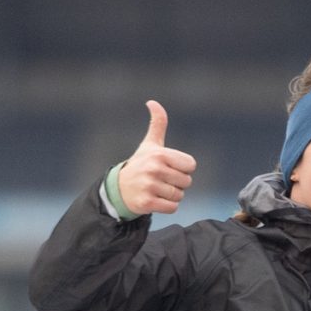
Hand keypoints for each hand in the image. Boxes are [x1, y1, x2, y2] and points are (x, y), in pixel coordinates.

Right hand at [116, 101, 196, 216]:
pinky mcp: (147, 202)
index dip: (183, 168)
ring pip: (179, 196)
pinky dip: (167, 206)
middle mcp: (154, 169)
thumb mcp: (150, 144)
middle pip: (186, 182)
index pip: (191, 165)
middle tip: (161, 180)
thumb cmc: (141, 164)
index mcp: (159, 154)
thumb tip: (152, 102)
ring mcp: (150, 186)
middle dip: (178, 183)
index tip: (169, 167)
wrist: (120, 188)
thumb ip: (157, 123)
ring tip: (157, 189)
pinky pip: (173, 208)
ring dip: (172, 195)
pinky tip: (155, 199)